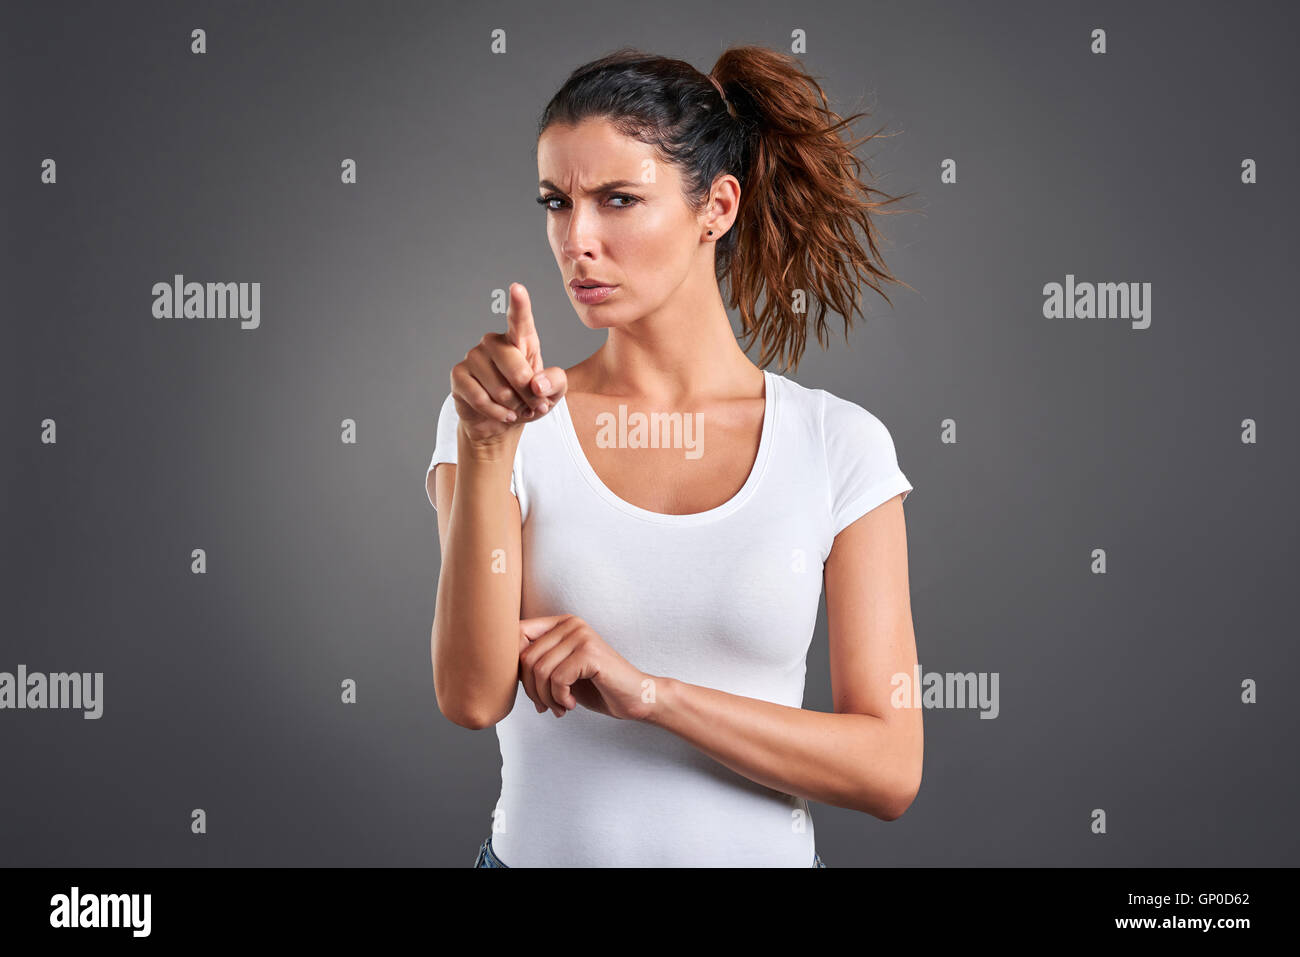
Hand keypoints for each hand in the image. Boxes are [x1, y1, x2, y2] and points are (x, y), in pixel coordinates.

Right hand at [449, 282, 567, 447]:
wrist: (502, 422)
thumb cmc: (528, 400)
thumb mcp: (554, 393)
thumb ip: (555, 382)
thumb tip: (536, 383)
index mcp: (521, 339)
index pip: (519, 319)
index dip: (519, 304)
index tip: (517, 288)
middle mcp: (494, 342)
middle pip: (515, 367)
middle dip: (528, 394)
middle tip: (534, 406)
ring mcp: (474, 356)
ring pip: (499, 388)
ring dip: (513, 406)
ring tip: (516, 408)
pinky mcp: (459, 374)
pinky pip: (481, 399)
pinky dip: (496, 413)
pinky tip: (503, 414)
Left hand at [516, 615, 656, 721]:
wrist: (635, 697)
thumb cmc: (596, 686)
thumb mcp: (560, 671)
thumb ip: (537, 662)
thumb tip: (498, 668)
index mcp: (561, 623)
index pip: (516, 635)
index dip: (514, 667)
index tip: (530, 689)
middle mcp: (570, 624)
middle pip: (525, 657)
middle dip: (531, 690)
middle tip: (546, 705)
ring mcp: (581, 636)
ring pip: (539, 671)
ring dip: (546, 698)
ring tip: (560, 706)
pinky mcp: (590, 653)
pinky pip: (557, 679)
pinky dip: (560, 698)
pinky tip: (572, 703)